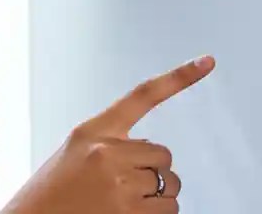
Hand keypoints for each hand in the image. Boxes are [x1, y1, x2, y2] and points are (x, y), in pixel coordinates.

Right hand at [0, 55, 214, 213]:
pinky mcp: (130, 212)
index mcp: (92, 131)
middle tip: (124, 186)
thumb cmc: (53, 193)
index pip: (142, 95)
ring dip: (156, 197)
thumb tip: (152, 156)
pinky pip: (169, 210)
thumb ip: (111, 145)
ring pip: (170, 184)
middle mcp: (107, 152)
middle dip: (152, 171)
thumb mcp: (75, 153)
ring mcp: (120, 183)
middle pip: (163, 154)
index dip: (179, 77)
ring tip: (122, 203)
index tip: (207, 62)